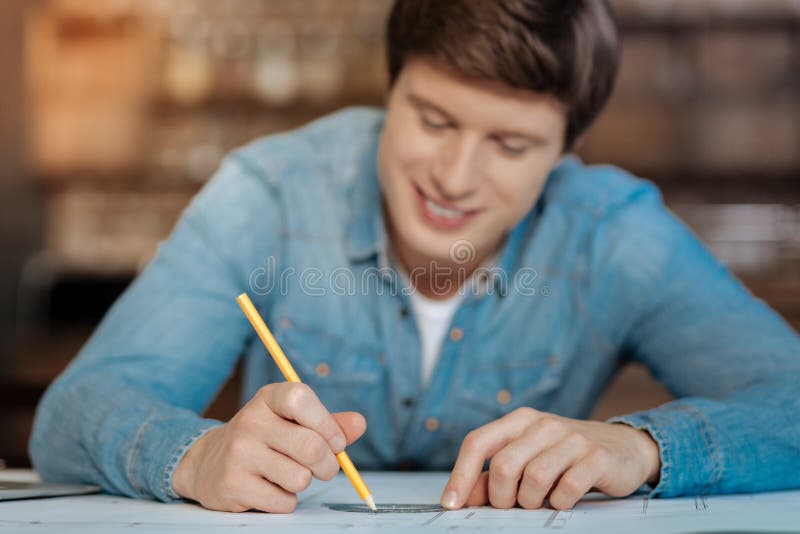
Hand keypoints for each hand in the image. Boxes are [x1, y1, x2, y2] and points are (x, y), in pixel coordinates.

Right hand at [171, 382, 365, 512]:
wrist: (210, 463)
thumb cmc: (265, 439)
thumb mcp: (293, 421)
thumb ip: (329, 423)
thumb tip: (360, 423)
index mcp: (269, 398)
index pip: (301, 399)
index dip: (327, 423)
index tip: (338, 442)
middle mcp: (251, 420)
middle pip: (310, 447)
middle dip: (328, 465)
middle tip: (325, 468)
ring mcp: (239, 453)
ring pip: (300, 478)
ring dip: (304, 482)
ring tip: (288, 474)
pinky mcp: (233, 484)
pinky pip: (283, 501)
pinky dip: (286, 501)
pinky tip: (271, 488)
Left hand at [440, 407, 659, 510]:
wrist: (624, 446)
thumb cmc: (566, 455)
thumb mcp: (528, 458)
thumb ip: (493, 476)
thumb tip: (462, 496)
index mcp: (520, 420)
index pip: (478, 442)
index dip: (460, 475)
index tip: (451, 504)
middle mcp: (543, 424)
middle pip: (502, 466)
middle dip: (501, 497)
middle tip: (513, 506)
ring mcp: (571, 439)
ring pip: (533, 478)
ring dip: (531, 501)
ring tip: (540, 501)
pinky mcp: (596, 457)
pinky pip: (567, 488)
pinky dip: (560, 502)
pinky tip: (563, 500)